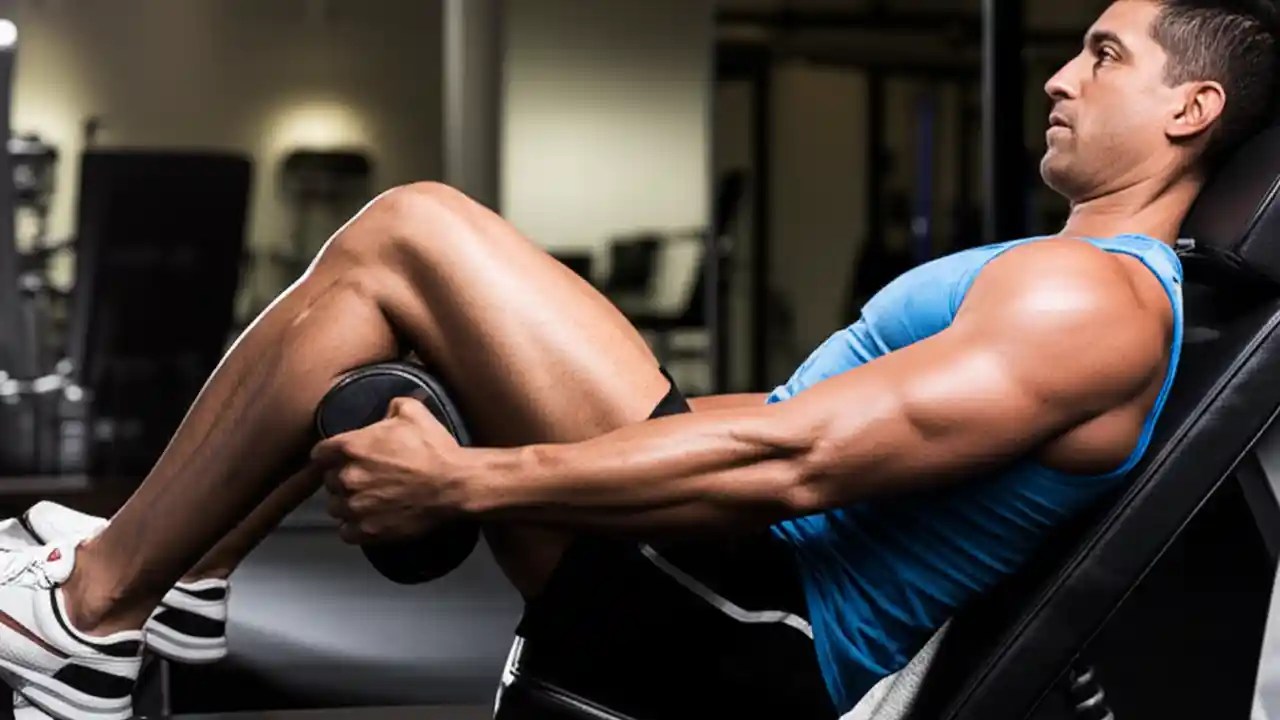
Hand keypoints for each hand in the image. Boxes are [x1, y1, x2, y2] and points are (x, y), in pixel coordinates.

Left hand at [311, 396, 468, 544]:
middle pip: (329, 482)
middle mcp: (347, 478)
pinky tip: (367, 520)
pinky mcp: (368, 530)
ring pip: (336, 508)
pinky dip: (354, 528)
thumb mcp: (414, 413)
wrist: (453, 485)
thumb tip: (388, 408)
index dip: (329, 455)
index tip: (337, 458)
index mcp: (352, 447)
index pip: (319, 453)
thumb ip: (392, 406)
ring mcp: (356, 507)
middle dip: (342, 479)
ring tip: (365, 501)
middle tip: (363, 479)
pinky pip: (346, 533)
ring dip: (347, 504)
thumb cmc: (434, 449)